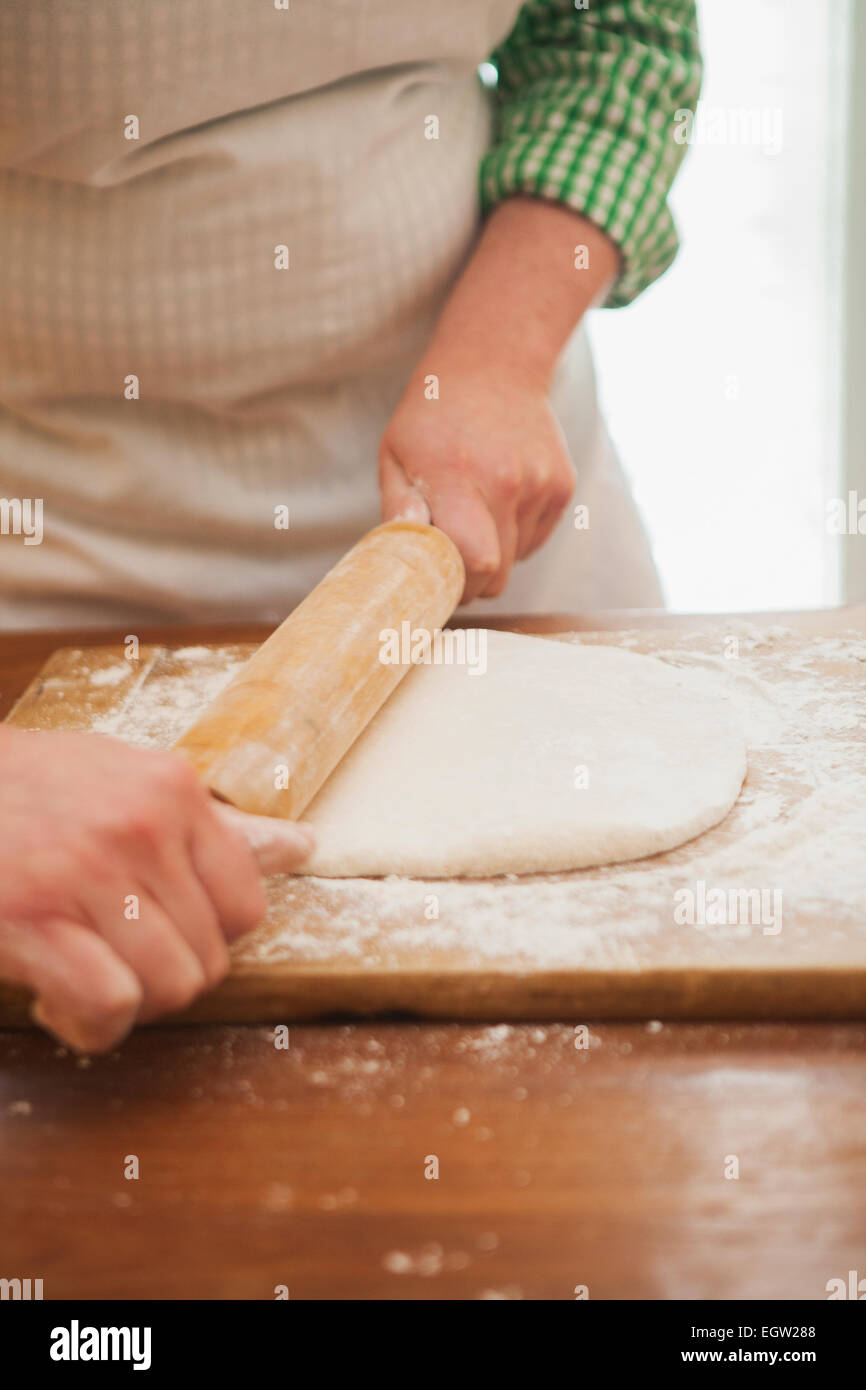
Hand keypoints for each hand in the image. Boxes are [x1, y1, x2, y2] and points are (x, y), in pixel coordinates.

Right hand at [0, 727, 313, 1052]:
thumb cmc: (21, 793)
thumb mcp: (121, 782)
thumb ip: (210, 826)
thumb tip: (303, 847)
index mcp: (171, 789)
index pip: (247, 906)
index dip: (204, 938)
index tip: (154, 931)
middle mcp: (141, 824)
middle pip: (211, 957)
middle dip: (162, 974)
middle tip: (106, 954)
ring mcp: (88, 870)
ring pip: (171, 986)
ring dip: (127, 1005)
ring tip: (80, 976)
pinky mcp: (34, 918)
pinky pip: (112, 1005)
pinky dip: (89, 1026)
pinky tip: (56, 1002)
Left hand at [380, 362, 574, 601]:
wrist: (493, 366)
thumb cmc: (433, 416)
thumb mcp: (396, 454)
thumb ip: (397, 510)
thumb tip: (403, 559)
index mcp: (460, 477)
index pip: (475, 561)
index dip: (456, 585)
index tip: (438, 584)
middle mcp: (508, 481)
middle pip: (498, 573)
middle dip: (471, 581)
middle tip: (450, 560)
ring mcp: (541, 483)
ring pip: (515, 559)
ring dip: (493, 553)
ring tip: (474, 512)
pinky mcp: (563, 486)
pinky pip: (534, 540)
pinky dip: (515, 535)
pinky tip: (499, 500)